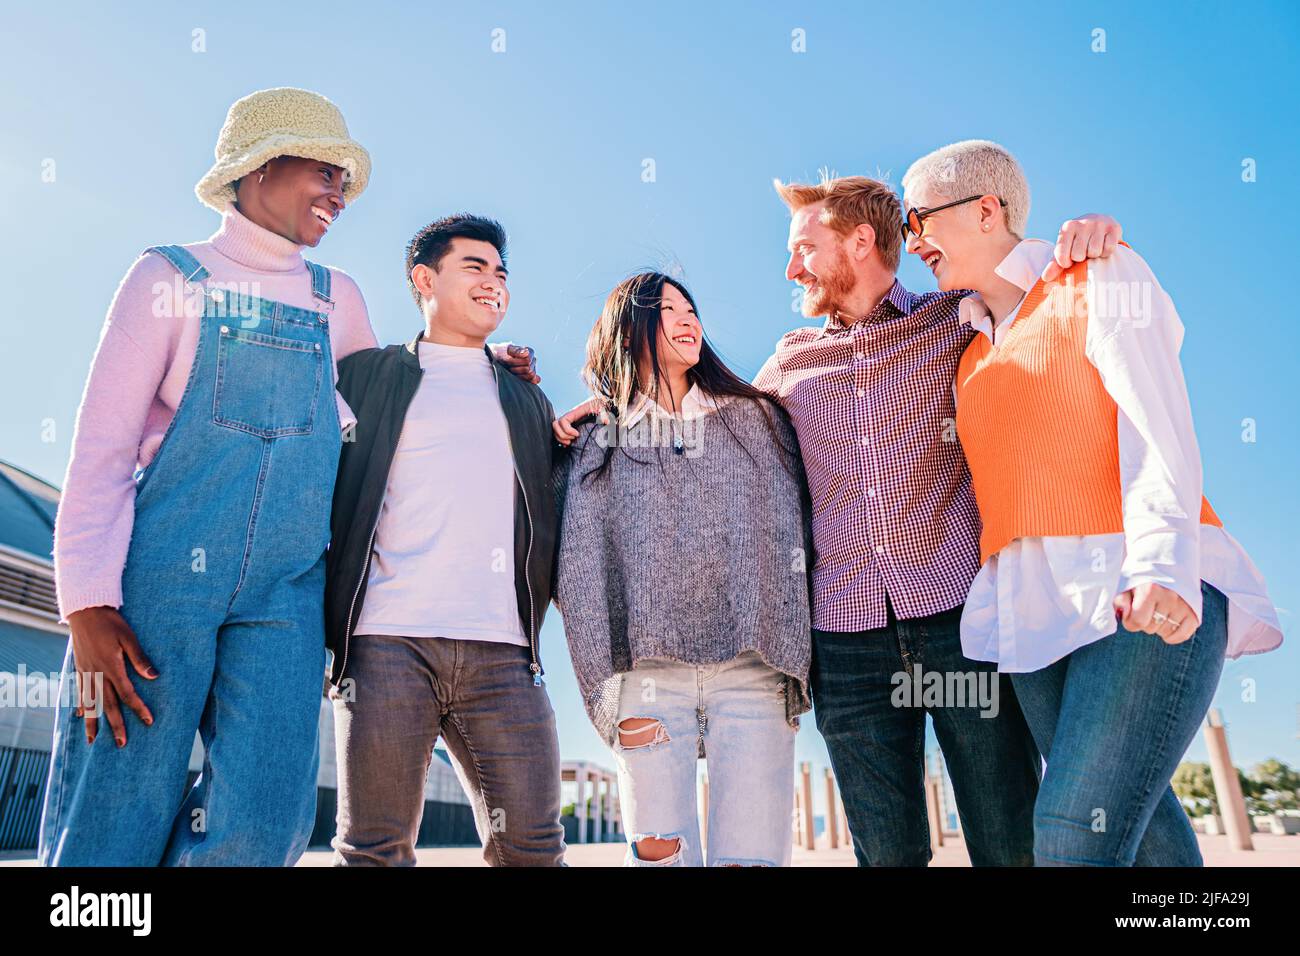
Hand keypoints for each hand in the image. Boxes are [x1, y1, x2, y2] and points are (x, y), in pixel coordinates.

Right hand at [66, 606, 158, 746]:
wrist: (85, 610)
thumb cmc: (110, 622)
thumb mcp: (129, 638)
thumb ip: (140, 658)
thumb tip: (153, 677)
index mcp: (111, 667)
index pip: (127, 694)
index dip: (139, 709)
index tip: (148, 721)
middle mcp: (96, 674)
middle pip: (107, 705)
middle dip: (115, 725)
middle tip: (122, 744)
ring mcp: (85, 672)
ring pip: (89, 703)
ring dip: (93, 722)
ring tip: (92, 741)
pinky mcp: (79, 668)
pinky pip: (79, 692)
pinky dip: (81, 705)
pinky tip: (81, 715)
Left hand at [489, 342, 539, 383]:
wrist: (497, 360)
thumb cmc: (502, 353)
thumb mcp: (506, 350)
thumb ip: (516, 351)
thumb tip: (526, 353)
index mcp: (529, 351)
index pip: (527, 360)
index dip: (516, 362)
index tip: (507, 360)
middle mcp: (532, 360)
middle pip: (529, 368)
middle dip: (516, 368)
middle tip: (508, 366)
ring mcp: (532, 369)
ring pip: (531, 375)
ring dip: (519, 375)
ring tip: (511, 371)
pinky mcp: (530, 377)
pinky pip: (535, 380)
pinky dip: (530, 380)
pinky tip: (521, 379)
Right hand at [552, 397, 601, 444]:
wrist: (599, 406)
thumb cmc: (600, 407)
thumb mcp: (602, 408)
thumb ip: (604, 414)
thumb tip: (606, 421)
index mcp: (575, 413)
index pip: (563, 421)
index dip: (567, 430)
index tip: (577, 434)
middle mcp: (569, 417)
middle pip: (555, 425)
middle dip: (562, 435)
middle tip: (572, 440)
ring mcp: (568, 422)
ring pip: (555, 430)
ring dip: (560, 438)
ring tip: (570, 443)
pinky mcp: (568, 427)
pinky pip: (558, 433)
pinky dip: (561, 440)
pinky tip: (569, 444)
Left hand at [1041, 214, 1122, 281]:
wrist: (1099, 223)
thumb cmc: (1078, 242)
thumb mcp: (1065, 250)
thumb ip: (1054, 264)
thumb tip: (1045, 278)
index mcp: (1067, 227)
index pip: (1062, 255)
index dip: (1066, 262)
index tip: (1069, 259)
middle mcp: (1082, 222)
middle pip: (1079, 255)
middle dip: (1082, 258)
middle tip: (1084, 252)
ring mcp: (1099, 223)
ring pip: (1094, 252)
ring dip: (1094, 256)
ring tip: (1093, 248)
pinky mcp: (1114, 227)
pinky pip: (1108, 249)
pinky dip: (1106, 252)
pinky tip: (1103, 246)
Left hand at [1113, 583, 1198, 644]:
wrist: (1165, 561)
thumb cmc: (1142, 576)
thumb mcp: (1126, 584)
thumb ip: (1121, 602)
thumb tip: (1123, 615)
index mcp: (1150, 590)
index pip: (1137, 622)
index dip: (1130, 621)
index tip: (1131, 613)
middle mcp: (1169, 597)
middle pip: (1150, 628)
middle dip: (1144, 621)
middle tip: (1147, 607)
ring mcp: (1184, 605)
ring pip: (1165, 633)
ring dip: (1158, 627)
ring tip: (1157, 610)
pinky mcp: (1194, 611)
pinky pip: (1182, 635)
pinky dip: (1173, 635)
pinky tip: (1167, 624)